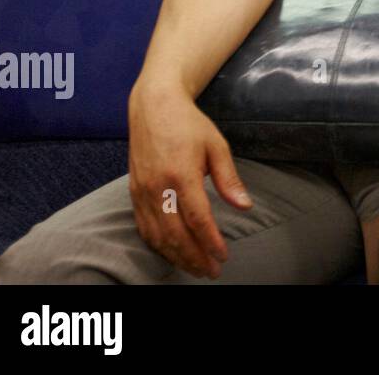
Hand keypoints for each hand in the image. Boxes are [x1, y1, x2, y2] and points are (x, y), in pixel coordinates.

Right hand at [127, 82, 252, 279]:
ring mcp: (142, 192)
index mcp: (181, 174)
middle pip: (175, 234)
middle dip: (194, 257)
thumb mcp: (217, 146)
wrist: (153, 107)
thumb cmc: (189, 125)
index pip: (197, 218)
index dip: (211, 241)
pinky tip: (172, 253)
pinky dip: (158, 245)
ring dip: (176, 256)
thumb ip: (229, 178)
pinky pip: (144, 228)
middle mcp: (158, 187)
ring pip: (157, 236)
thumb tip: (245, 206)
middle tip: (211, 271)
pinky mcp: (133, 193)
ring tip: (195, 268)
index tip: (223, 256)